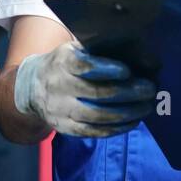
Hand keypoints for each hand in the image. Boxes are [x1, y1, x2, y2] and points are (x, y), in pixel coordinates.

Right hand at [14, 40, 155, 136]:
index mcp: (62, 61)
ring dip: (126, 113)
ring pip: (96, 115)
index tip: (127, 71)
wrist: (31, 86)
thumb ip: (97, 50)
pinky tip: (132, 121)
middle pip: (95, 93)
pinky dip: (115, 128)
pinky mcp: (65, 128)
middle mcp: (59, 86)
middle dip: (127, 93)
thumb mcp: (73, 49)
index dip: (106, 69)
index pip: (83, 65)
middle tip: (149, 90)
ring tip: (146, 107)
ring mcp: (60, 109)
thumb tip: (136, 50)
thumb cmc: (64, 63)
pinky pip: (93, 131)